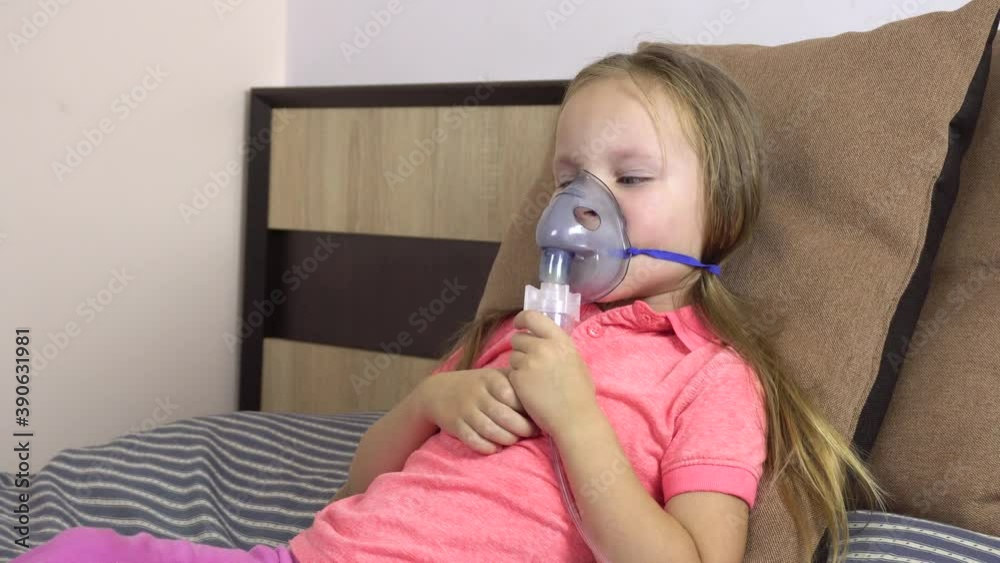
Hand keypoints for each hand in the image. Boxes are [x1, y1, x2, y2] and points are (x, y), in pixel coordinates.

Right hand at [418, 367, 539, 454]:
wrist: (439, 392)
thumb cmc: (479, 386)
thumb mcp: (495, 377)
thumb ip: (517, 383)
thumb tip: (548, 397)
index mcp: (492, 379)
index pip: (516, 398)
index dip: (530, 412)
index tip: (541, 418)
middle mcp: (478, 394)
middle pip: (506, 418)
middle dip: (523, 430)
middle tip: (532, 433)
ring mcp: (466, 410)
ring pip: (492, 431)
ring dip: (507, 440)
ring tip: (514, 440)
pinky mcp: (456, 425)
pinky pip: (475, 441)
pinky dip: (488, 447)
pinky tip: (496, 446)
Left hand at [507, 310, 600, 438]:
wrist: (574, 418)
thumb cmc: (580, 393)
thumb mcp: (575, 361)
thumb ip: (558, 348)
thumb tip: (545, 340)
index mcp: (560, 340)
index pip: (533, 317)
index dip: (522, 320)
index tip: (519, 325)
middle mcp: (543, 347)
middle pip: (518, 338)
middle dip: (520, 348)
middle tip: (528, 362)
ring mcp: (529, 362)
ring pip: (512, 356)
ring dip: (518, 365)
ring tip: (532, 380)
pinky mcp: (518, 378)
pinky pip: (510, 373)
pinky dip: (516, 380)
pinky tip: (529, 390)